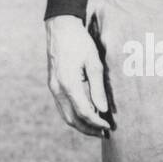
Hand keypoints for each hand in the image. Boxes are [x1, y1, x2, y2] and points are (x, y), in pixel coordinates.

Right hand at [46, 15, 110, 136]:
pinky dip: (74, 116)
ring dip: (81, 125)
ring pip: (66, 116)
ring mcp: (53, 88)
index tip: (109, 127)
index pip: (84, 112)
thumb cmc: (80, 42)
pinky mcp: (53, 85)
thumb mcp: (94, 62)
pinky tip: (87, 115)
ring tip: (97, 129)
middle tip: (104, 134)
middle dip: (89, 130)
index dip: (97, 123)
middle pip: (72, 119)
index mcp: (69, 83)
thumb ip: (98, 88)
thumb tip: (103, 110)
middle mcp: (57, 89)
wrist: (60, 27)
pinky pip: (62, 107)